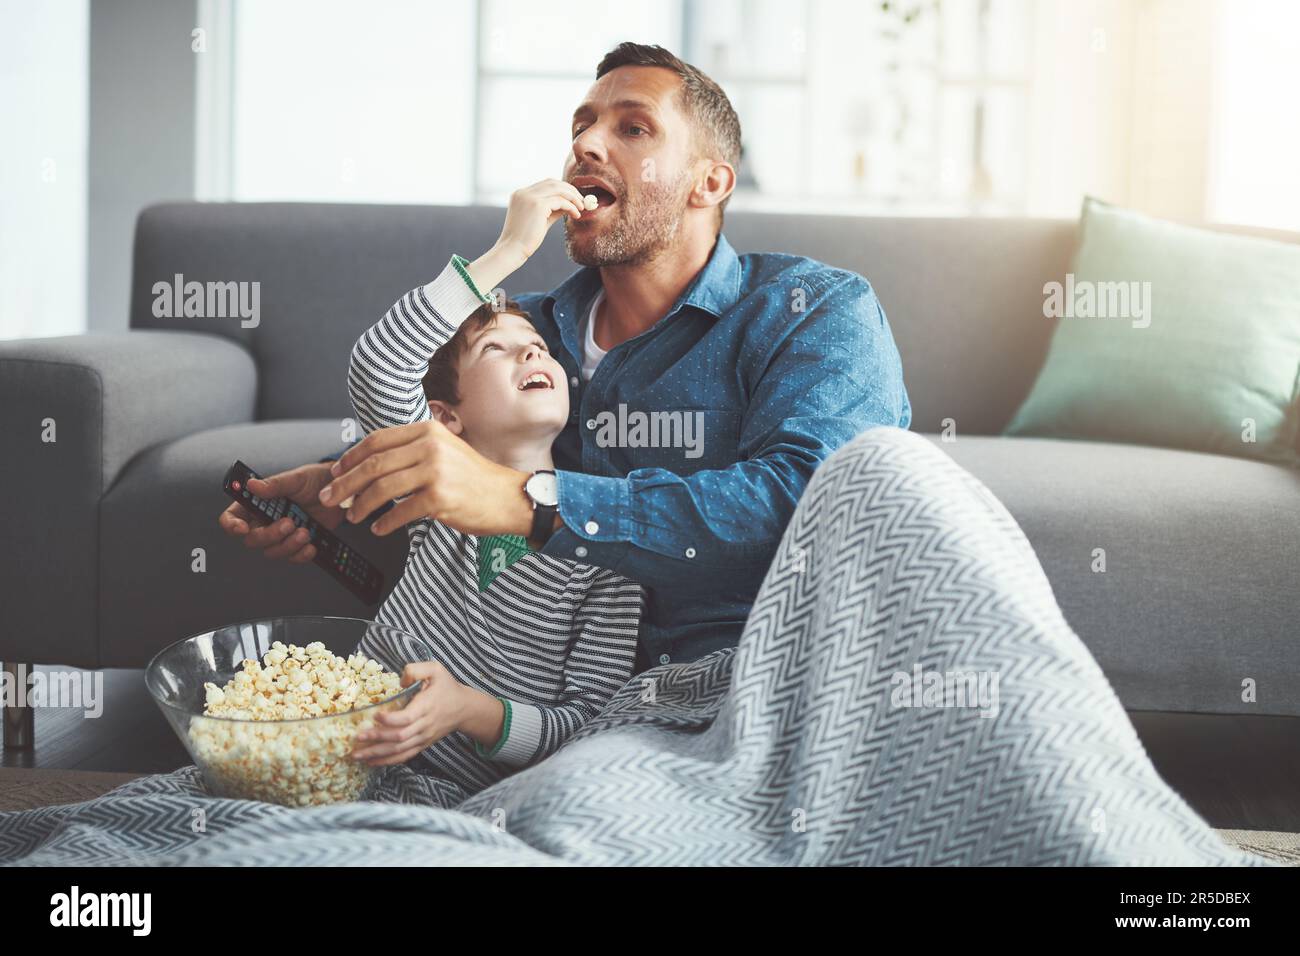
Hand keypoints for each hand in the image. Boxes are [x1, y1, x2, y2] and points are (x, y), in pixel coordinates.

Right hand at [217, 461, 343, 563]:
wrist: (341, 493)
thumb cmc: (313, 480)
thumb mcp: (296, 479)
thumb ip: (274, 484)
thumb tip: (251, 485)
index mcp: (257, 503)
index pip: (232, 517)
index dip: (231, 525)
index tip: (242, 528)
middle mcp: (265, 521)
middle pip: (253, 539)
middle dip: (269, 535)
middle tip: (289, 523)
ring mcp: (281, 535)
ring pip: (272, 551)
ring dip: (288, 546)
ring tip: (305, 532)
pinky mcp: (297, 544)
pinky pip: (292, 558)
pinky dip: (301, 555)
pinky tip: (312, 546)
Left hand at [318, 419, 534, 538]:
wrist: (507, 497)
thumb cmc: (474, 478)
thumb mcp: (444, 451)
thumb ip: (411, 452)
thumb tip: (369, 467)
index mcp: (428, 430)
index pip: (377, 440)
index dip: (351, 457)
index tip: (336, 472)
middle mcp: (431, 447)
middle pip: (374, 465)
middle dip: (345, 484)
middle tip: (330, 497)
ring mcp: (436, 472)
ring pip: (382, 488)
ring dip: (360, 505)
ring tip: (353, 516)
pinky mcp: (440, 498)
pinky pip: (400, 511)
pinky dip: (384, 523)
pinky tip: (378, 528)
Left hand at [350, 661, 467, 765]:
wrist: (464, 709)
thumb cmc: (447, 687)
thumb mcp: (436, 669)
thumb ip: (416, 670)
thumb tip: (400, 680)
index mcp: (427, 706)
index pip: (408, 718)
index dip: (390, 720)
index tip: (375, 715)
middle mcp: (424, 725)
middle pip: (399, 738)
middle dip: (377, 738)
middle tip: (357, 737)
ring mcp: (423, 737)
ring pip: (399, 750)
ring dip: (377, 754)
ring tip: (357, 754)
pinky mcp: (422, 744)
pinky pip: (404, 756)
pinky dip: (387, 761)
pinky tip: (371, 761)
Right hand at [465, 178, 588, 291]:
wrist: (512, 250)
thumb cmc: (525, 240)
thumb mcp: (540, 220)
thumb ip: (552, 210)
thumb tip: (569, 206)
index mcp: (520, 194)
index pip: (546, 184)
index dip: (562, 189)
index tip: (574, 198)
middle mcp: (524, 192)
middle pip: (553, 182)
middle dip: (570, 190)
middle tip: (582, 201)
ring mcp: (530, 197)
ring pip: (558, 189)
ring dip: (573, 197)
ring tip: (581, 208)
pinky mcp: (537, 205)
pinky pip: (560, 201)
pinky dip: (571, 206)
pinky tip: (576, 214)